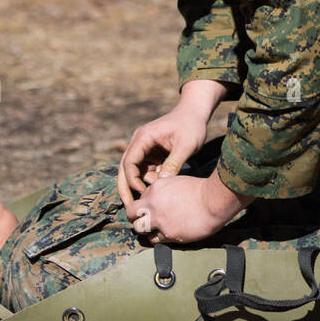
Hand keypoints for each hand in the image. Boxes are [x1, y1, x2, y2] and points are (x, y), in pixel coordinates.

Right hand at [117, 80, 225, 205]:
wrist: (195, 113)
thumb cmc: (191, 126)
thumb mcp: (186, 145)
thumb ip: (174, 163)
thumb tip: (162, 183)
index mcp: (143, 137)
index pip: (129, 162)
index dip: (132, 180)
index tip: (143, 193)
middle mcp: (139, 143)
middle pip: (125, 168)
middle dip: (126, 187)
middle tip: (130, 207)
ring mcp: (144, 149)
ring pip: (134, 172)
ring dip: (141, 184)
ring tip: (154, 196)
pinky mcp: (152, 154)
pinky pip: (146, 171)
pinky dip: (150, 180)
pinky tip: (161, 188)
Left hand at [124, 172, 251, 243]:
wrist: (213, 201)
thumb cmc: (201, 189)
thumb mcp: (178, 181)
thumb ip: (166, 190)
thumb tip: (163, 197)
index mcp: (156, 188)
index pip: (140, 198)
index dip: (146, 204)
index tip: (153, 208)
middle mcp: (153, 204)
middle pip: (130, 213)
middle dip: (134, 217)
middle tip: (142, 220)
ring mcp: (159, 220)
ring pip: (138, 228)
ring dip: (144, 229)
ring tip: (151, 230)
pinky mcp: (168, 234)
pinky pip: (155, 240)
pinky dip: (157, 238)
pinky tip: (164, 236)